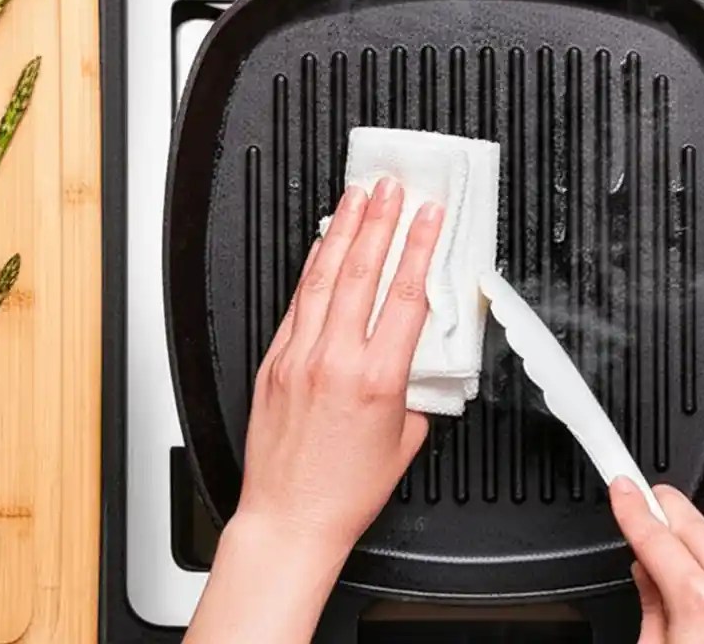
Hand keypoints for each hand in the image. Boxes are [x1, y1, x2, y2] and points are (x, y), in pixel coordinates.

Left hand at [185, 179, 442, 643]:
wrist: (290, 518)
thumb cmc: (347, 490)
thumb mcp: (407, 439)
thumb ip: (419, 390)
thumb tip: (425, 357)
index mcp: (377, 380)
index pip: (405, 295)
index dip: (420, 247)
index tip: (430, 215)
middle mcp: (334, 360)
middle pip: (360, 272)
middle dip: (379, 221)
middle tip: (390, 186)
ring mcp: (298, 357)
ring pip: (322, 277)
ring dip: (342, 231)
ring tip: (356, 197)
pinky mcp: (273, 362)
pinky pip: (296, 302)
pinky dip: (311, 267)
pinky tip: (322, 244)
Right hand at [609, 478, 703, 643]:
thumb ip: (652, 606)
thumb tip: (647, 574)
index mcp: (701, 599)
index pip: (655, 536)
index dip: (632, 506)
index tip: (622, 485)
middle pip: (696, 526)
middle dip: (669, 508)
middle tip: (647, 496)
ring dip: (700, 545)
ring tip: (675, 557)